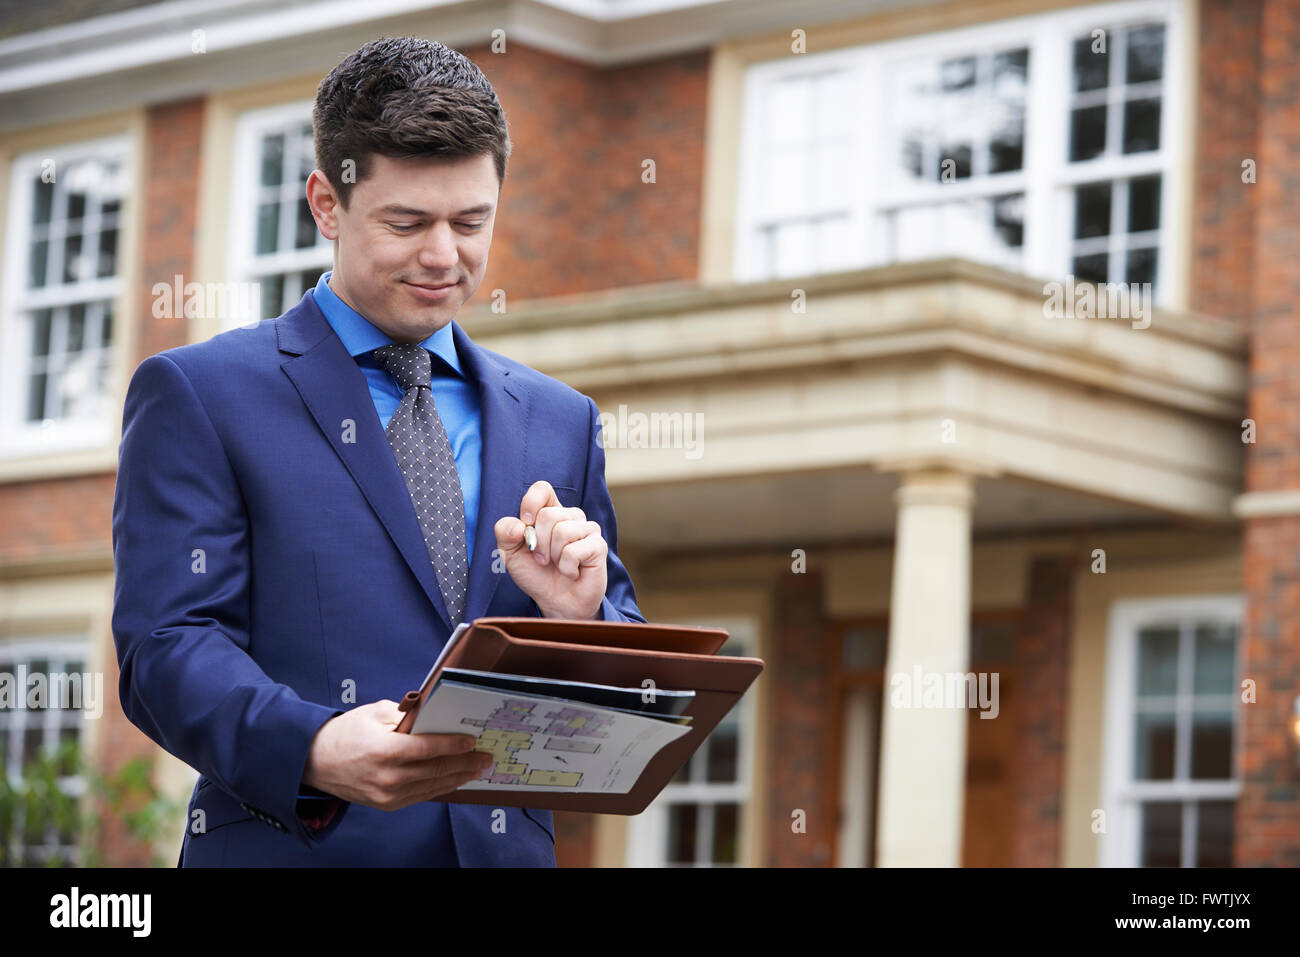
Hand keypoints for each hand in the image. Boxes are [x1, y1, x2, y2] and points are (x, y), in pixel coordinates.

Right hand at [301, 700, 493, 810]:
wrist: (314, 762)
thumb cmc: (345, 733)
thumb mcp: (374, 713)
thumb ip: (407, 716)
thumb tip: (435, 715)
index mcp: (385, 750)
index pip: (429, 748)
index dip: (454, 745)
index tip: (472, 741)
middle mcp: (388, 777)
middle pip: (436, 770)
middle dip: (465, 763)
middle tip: (485, 757)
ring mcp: (388, 795)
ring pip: (433, 786)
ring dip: (458, 777)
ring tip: (477, 769)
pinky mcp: (387, 804)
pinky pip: (421, 796)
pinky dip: (441, 787)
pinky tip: (455, 779)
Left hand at [493, 480, 606, 619]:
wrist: (556, 602)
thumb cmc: (536, 574)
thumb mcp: (511, 554)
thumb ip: (505, 534)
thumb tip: (517, 525)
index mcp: (549, 512)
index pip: (542, 488)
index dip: (531, 504)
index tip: (525, 525)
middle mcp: (570, 516)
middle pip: (549, 514)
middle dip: (538, 543)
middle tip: (541, 559)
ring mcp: (587, 530)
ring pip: (562, 531)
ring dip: (553, 556)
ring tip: (558, 565)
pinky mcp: (598, 546)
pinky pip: (574, 550)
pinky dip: (566, 567)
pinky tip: (572, 572)